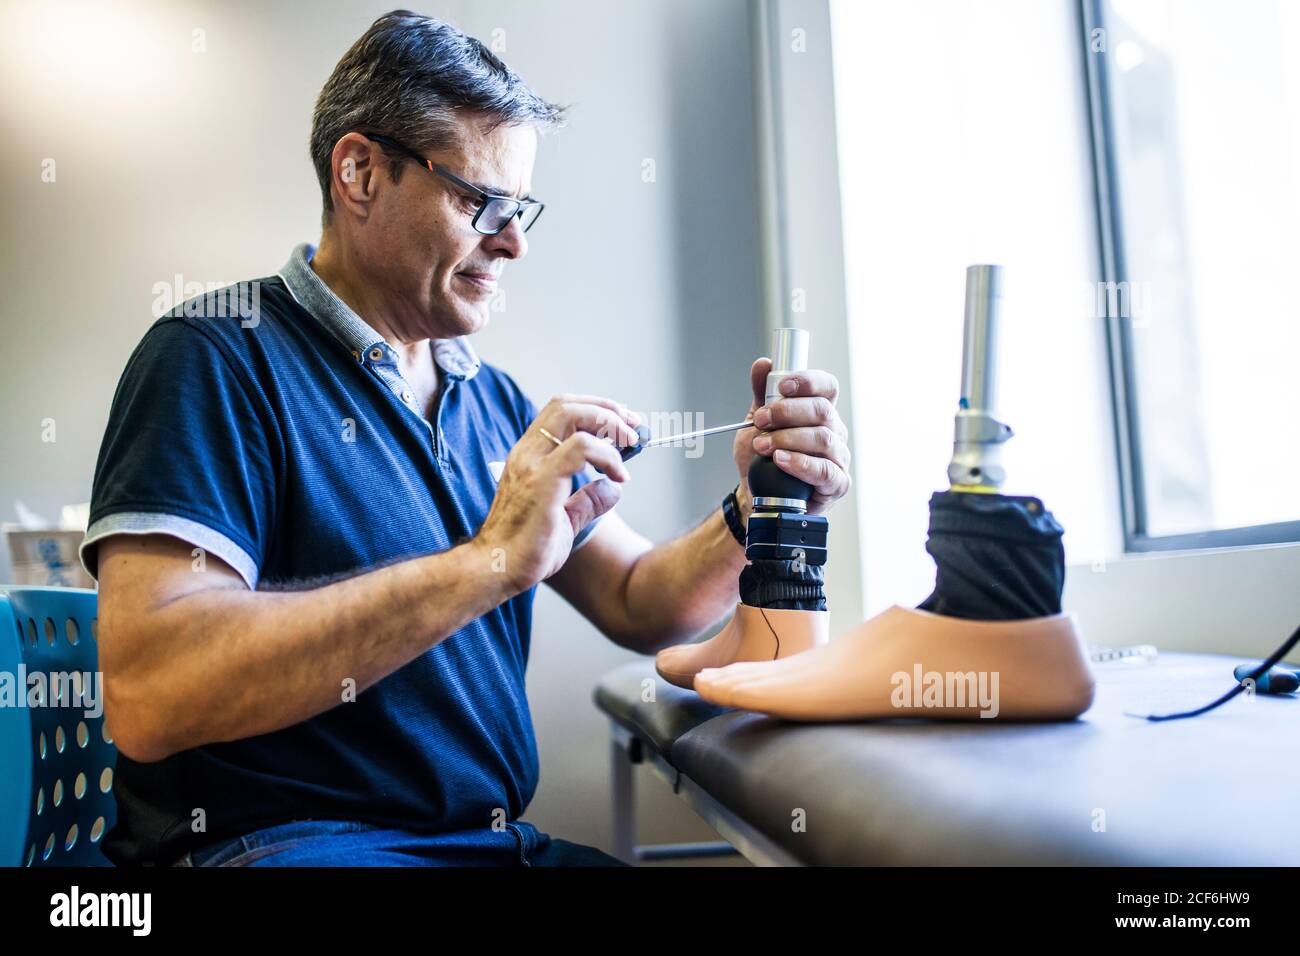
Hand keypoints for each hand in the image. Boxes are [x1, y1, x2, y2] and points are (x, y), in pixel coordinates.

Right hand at [475, 394, 641, 592]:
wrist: (496, 570)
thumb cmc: (525, 550)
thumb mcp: (565, 520)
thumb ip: (587, 501)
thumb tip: (613, 488)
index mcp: (529, 457)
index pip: (561, 412)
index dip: (596, 410)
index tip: (623, 423)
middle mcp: (527, 453)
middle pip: (567, 403)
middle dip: (606, 408)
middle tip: (633, 425)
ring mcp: (532, 464)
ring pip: (572, 414)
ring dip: (609, 423)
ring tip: (631, 442)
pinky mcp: (541, 481)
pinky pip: (581, 448)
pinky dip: (607, 455)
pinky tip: (618, 476)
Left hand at [732, 358, 850, 515]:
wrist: (755, 492)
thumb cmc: (763, 456)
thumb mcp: (757, 420)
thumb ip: (761, 392)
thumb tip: (763, 364)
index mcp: (820, 412)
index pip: (827, 387)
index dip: (808, 382)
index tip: (782, 386)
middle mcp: (834, 431)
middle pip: (822, 410)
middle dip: (787, 412)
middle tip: (761, 420)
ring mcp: (838, 457)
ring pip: (822, 438)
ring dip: (788, 438)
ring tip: (762, 445)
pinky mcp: (836, 483)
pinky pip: (824, 470)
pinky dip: (800, 463)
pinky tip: (780, 460)